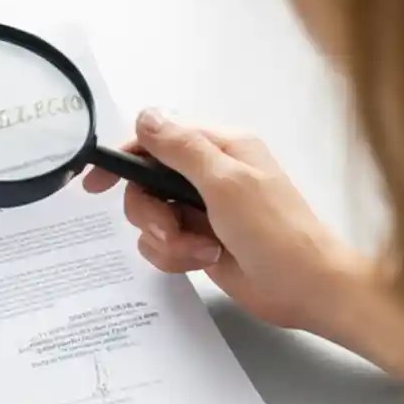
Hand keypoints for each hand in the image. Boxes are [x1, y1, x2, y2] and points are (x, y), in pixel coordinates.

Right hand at [83, 108, 367, 337]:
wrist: (307, 289)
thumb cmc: (275, 231)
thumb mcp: (225, 183)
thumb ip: (180, 148)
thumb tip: (143, 115)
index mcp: (220, 148)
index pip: (156, 140)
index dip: (123, 160)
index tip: (96, 185)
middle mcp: (207, 175)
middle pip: (145, 184)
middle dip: (150, 212)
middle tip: (168, 229)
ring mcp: (202, 210)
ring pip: (150, 218)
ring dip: (167, 239)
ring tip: (200, 251)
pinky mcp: (199, 241)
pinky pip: (161, 245)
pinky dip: (176, 256)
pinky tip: (205, 260)